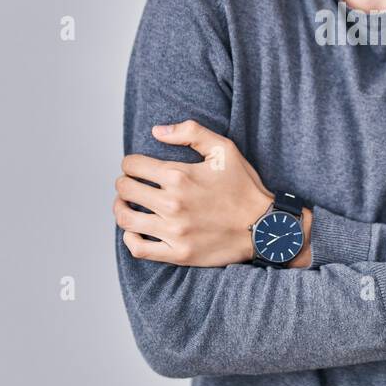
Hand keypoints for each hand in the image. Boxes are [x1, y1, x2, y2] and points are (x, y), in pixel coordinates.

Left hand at [114, 119, 275, 266]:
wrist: (264, 227)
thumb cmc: (244, 187)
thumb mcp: (224, 149)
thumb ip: (190, 132)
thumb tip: (157, 131)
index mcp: (179, 176)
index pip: (132, 165)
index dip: (131, 162)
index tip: (137, 167)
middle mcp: (172, 204)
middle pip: (125, 190)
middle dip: (124, 183)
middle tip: (131, 184)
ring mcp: (174, 231)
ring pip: (125, 219)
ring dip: (120, 209)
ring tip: (127, 205)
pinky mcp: (178, 254)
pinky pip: (139, 249)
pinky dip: (129, 239)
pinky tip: (135, 231)